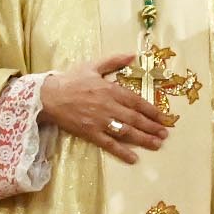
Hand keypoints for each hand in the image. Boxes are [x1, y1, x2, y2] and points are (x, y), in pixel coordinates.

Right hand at [40, 53, 170, 162]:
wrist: (49, 96)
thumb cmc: (70, 80)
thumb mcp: (93, 66)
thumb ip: (114, 61)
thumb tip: (132, 56)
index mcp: (111, 90)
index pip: (137, 101)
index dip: (152, 110)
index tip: (164, 117)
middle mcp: (109, 106)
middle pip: (135, 118)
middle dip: (152, 126)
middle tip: (165, 133)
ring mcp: (100, 121)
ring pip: (126, 131)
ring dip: (143, 139)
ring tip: (157, 144)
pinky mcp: (91, 133)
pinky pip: (109, 144)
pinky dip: (122, 151)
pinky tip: (133, 158)